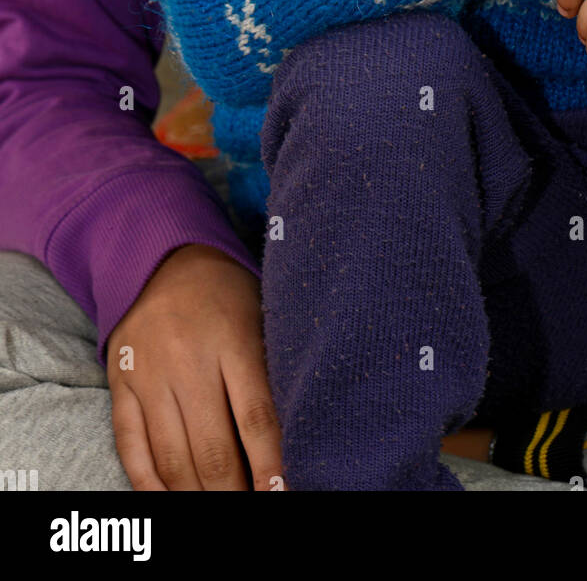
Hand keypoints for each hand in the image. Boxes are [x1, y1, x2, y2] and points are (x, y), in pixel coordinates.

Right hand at [107, 244, 283, 490]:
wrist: (160, 256)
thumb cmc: (225, 290)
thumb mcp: (259, 313)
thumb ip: (269, 368)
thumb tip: (290, 434)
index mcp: (232, 339)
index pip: (256, 418)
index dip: (270, 465)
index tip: (280, 493)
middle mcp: (187, 360)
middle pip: (213, 449)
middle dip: (234, 493)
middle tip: (250, 506)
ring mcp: (149, 375)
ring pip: (172, 458)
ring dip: (197, 494)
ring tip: (218, 506)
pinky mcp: (121, 384)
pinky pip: (131, 447)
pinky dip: (150, 483)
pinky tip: (171, 499)